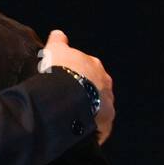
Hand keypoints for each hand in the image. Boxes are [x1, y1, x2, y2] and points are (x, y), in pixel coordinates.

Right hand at [38, 29, 114, 143]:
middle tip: (68, 98)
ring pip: (99, 106)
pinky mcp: (106, 122)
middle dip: (86, 91)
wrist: (68, 96)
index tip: (65, 79)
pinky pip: (98, 126)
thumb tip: (58, 33)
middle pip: (96, 87)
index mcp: (94, 64)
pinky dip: (90, 128)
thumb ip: (58, 41)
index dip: (76, 73)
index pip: (87, 67)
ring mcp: (107, 103)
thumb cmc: (61, 71)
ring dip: (89, 110)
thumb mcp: (55, 50)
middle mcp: (106, 83)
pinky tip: (78, 131)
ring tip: (72, 116)